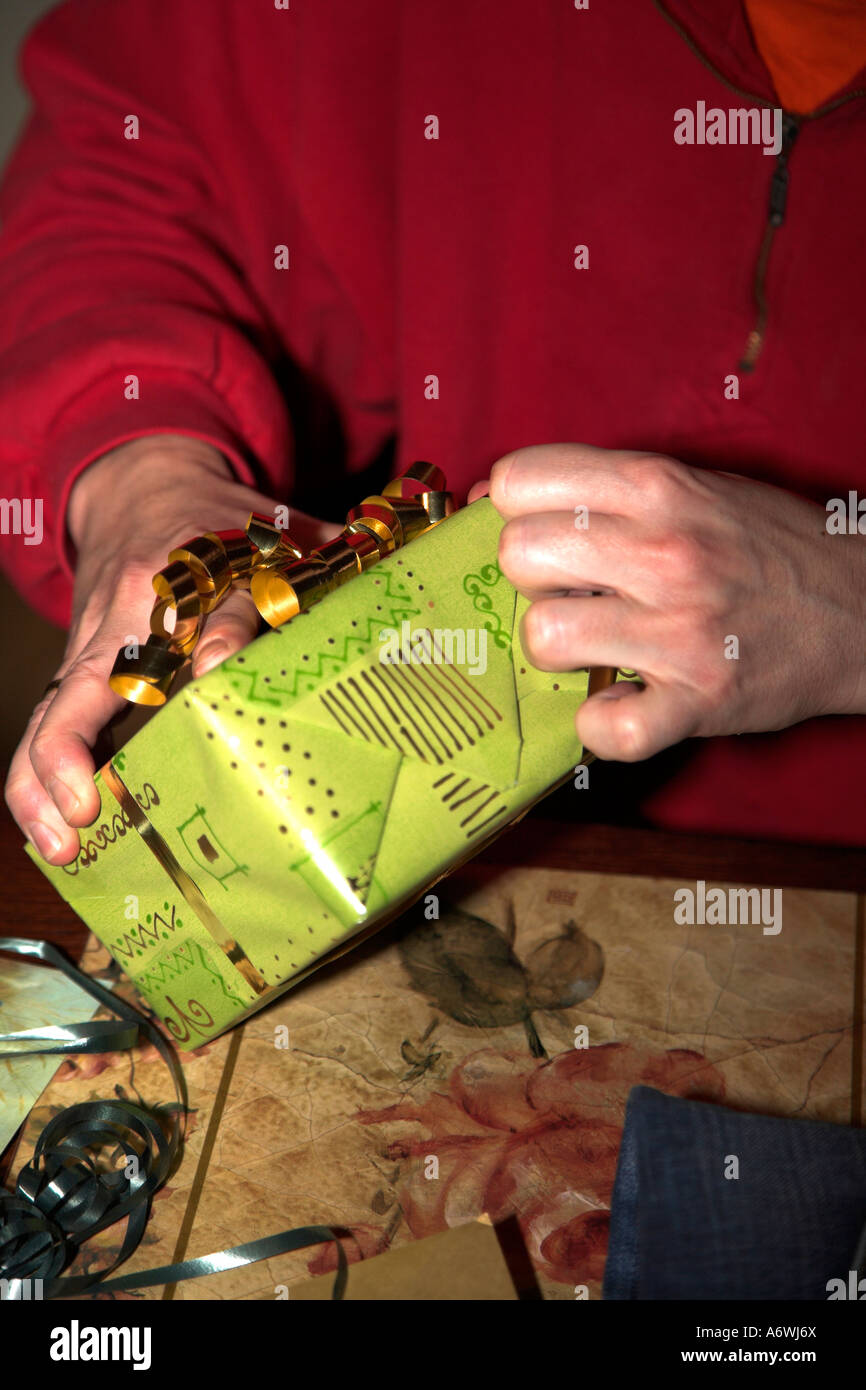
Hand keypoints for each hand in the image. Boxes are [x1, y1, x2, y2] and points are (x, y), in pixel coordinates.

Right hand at [6, 435, 339, 863]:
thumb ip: (343, 569)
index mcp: (202, 568)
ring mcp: (98, 637)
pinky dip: (39, 775)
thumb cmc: (225, 521)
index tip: (218, 667)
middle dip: (81, 744)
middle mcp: (139, 606)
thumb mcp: (286, 533)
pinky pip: (50, 722)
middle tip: (90, 806)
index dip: (221, 635)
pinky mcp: (77, 661)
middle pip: (100, 676)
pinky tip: (52, 828)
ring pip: (57, 711)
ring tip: (65, 841)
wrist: (144, 482)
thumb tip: (428, 594)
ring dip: (46, 778)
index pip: (215, 607)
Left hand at [470, 443, 865, 760]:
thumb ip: (600, 488)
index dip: (515, 511)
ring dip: (559, 650)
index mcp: (658, 488)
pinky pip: (607, 729)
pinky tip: (621, 702)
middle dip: (532, 578)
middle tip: (572, 591)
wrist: (865, 608)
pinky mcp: (698, 702)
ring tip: (596, 646)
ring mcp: (682, 630)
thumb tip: (489, 498)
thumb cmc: (766, 547)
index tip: (540, 533)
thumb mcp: (691, 487)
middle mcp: (666, 552)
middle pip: (519, 555)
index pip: (519, 481)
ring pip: (545, 635)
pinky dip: (602, 726)